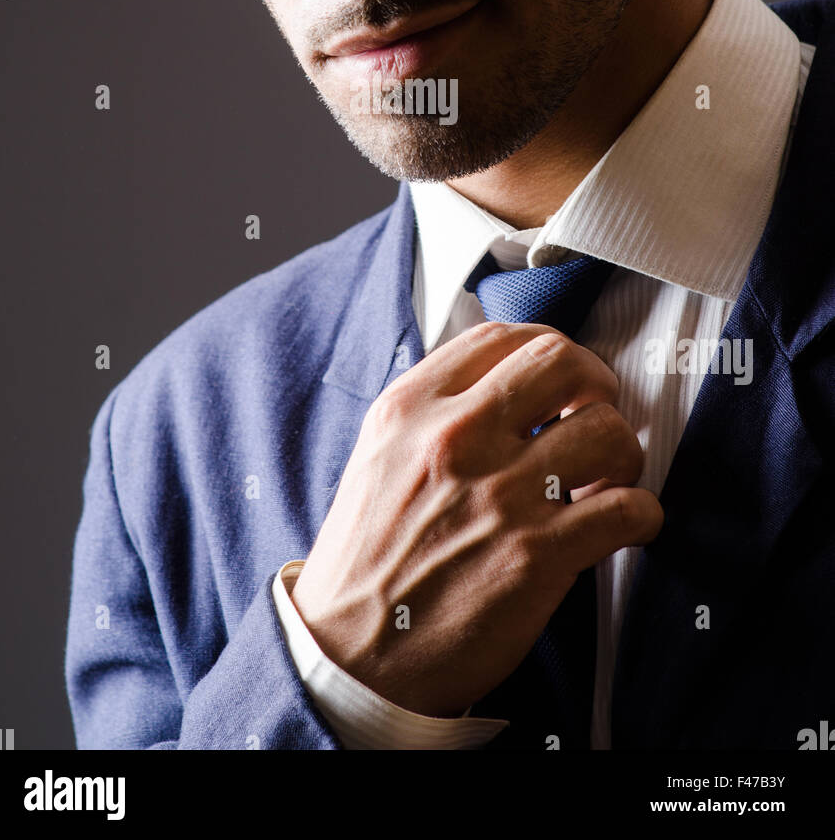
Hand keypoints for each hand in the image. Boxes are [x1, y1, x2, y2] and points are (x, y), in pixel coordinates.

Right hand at [290, 322, 662, 716]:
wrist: (353, 656)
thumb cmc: (367, 560)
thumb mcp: (380, 456)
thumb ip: (435, 412)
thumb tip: (503, 385)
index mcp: (412, 408)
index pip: (504, 337)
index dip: (550, 348)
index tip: (563, 377)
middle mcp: (456, 439)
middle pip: (564, 362)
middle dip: (597, 385)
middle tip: (596, 414)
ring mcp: (500, 495)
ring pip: (608, 431)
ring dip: (624, 454)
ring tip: (608, 478)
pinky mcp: (537, 556)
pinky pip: (628, 509)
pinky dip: (642, 515)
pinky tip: (624, 524)